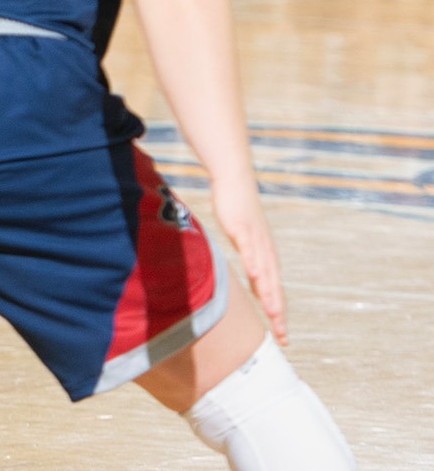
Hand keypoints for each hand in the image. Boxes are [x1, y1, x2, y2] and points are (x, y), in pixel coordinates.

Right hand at [209, 178, 286, 344]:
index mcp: (267, 257)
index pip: (275, 291)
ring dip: (270, 294)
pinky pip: (249, 249)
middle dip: (278, 312)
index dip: (278, 314)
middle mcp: (266, 252)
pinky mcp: (243, 228)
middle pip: (274, 288)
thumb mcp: (246, 241)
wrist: (236, 181)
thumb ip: (252, 261)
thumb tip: (257, 282)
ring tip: (273, 314)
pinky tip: (254, 276)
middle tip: (282, 335)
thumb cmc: (239, 210)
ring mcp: (256, 241)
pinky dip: (254, 263)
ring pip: (265, 272)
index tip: (281, 337)